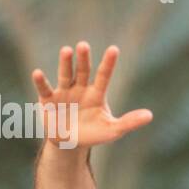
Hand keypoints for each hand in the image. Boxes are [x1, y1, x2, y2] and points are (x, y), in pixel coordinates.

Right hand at [31, 41, 151, 148]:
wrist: (70, 144)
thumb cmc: (94, 134)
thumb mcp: (113, 130)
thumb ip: (129, 122)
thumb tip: (150, 116)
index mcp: (97, 93)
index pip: (103, 76)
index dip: (108, 63)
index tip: (114, 49)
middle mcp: (80, 88)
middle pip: (83, 71)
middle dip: (83, 58)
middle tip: (83, 45)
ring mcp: (63, 92)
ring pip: (65, 75)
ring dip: (65, 63)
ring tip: (67, 50)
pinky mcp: (48, 100)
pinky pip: (44, 89)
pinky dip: (41, 82)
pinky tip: (37, 73)